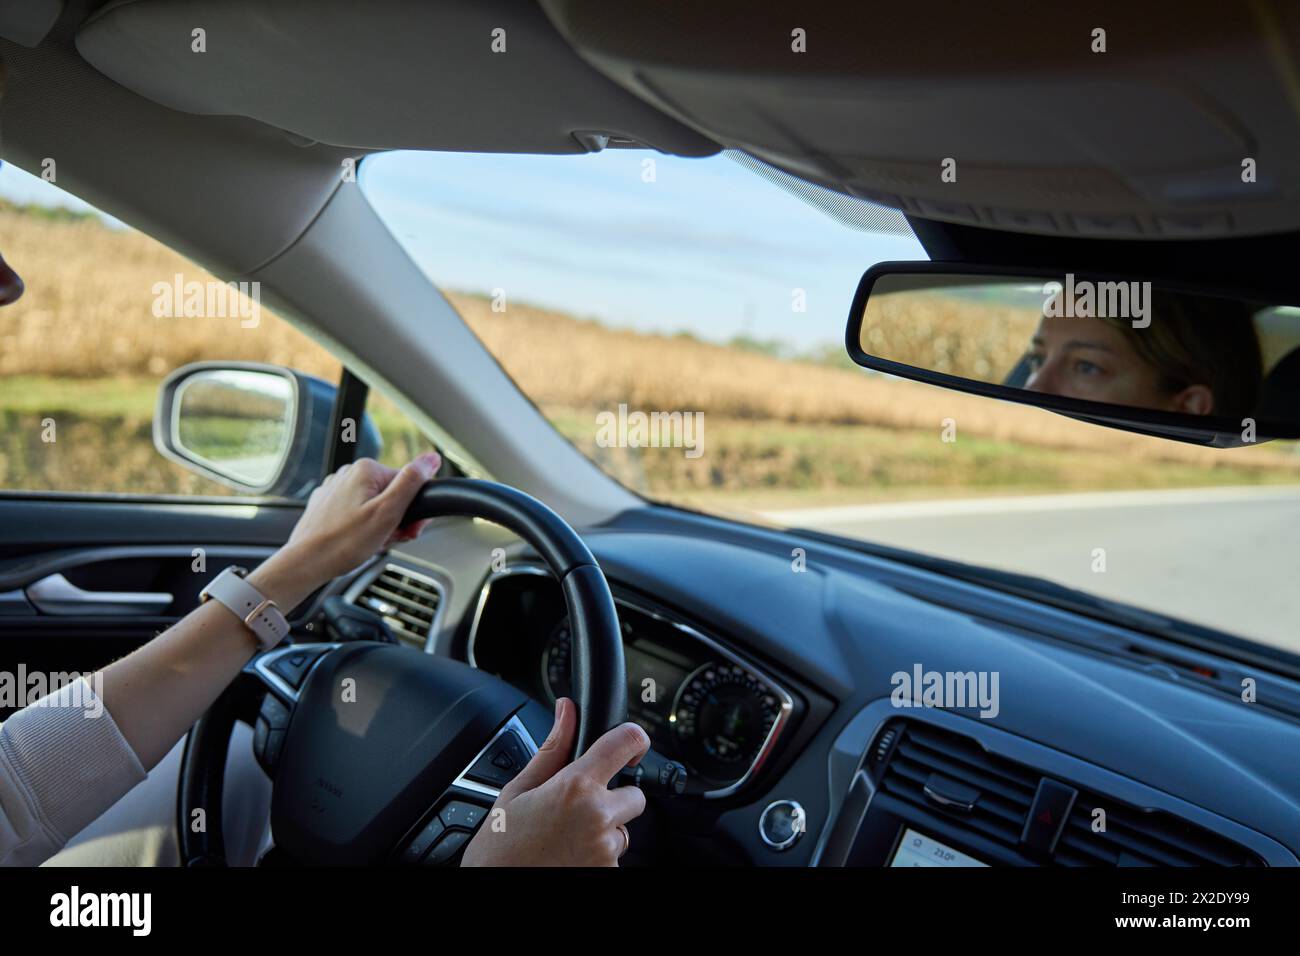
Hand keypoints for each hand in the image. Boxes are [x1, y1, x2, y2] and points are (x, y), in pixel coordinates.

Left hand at [250, 452, 440, 606]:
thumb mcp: (387, 512)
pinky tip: (357, 542)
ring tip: (371, 543)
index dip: (413, 511)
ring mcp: (334, 490)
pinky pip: (355, 514)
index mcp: (366, 470)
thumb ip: (411, 482)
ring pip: (373, 506)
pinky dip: (361, 528)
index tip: (409, 529)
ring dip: (380, 526)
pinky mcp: (326, 506)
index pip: (407, 484)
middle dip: (395, 520)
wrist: (306, 563)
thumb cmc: (344, 542)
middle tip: (389, 538)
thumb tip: (430, 459)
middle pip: (390, 495)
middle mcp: (348, 474)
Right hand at [461, 698, 649, 866]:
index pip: (626, 742)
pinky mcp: (608, 874)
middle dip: (613, 798)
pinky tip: (569, 854)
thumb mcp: (519, 790)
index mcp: (575, 787)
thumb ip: (552, 748)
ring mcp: (605, 850)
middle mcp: (597, 817)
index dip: (634, 737)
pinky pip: (614, 856)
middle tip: (576, 809)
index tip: (630, 745)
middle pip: (634, 794)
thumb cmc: (501, 846)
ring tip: (566, 837)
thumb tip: (566, 710)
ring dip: (605, 830)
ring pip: (623, 829)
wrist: (496, 888)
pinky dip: (598, 855)